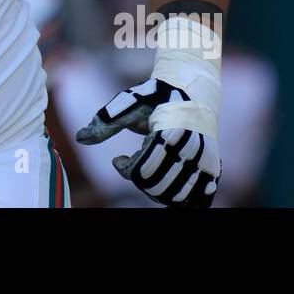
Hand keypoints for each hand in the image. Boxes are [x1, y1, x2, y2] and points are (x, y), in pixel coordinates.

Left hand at [77, 77, 220, 207]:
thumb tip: (80, 138)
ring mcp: (205, 161)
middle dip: (138, 178)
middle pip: (155, 186)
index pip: (140, 171)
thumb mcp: (129, 103)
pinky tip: (165, 180)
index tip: (119, 159)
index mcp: (170, 132)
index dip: (125, 168)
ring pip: (174, 196)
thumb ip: (106, 121)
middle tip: (134, 163)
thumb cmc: (156, 97)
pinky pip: (194, 199)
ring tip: (148, 169)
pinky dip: (176, 196)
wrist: (192, 93)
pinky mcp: (212, 170)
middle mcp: (191, 149)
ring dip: (154, 188)